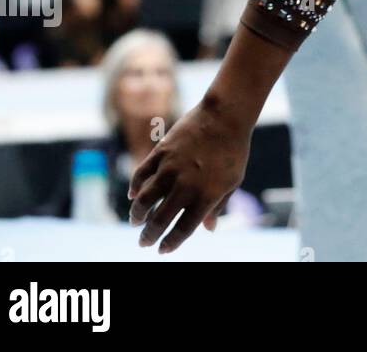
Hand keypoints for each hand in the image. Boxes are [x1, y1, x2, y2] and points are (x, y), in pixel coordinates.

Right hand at [128, 96, 251, 253]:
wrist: (226, 116)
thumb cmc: (233, 151)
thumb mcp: (232, 181)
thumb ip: (218, 206)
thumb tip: (208, 229)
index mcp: (206, 195)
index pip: (183, 229)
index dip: (170, 243)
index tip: (162, 250)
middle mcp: (186, 184)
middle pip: (160, 219)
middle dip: (149, 235)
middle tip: (143, 242)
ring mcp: (171, 168)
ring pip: (144, 199)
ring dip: (137, 214)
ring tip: (136, 221)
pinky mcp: (161, 152)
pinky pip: (141, 174)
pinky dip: (134, 188)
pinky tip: (133, 196)